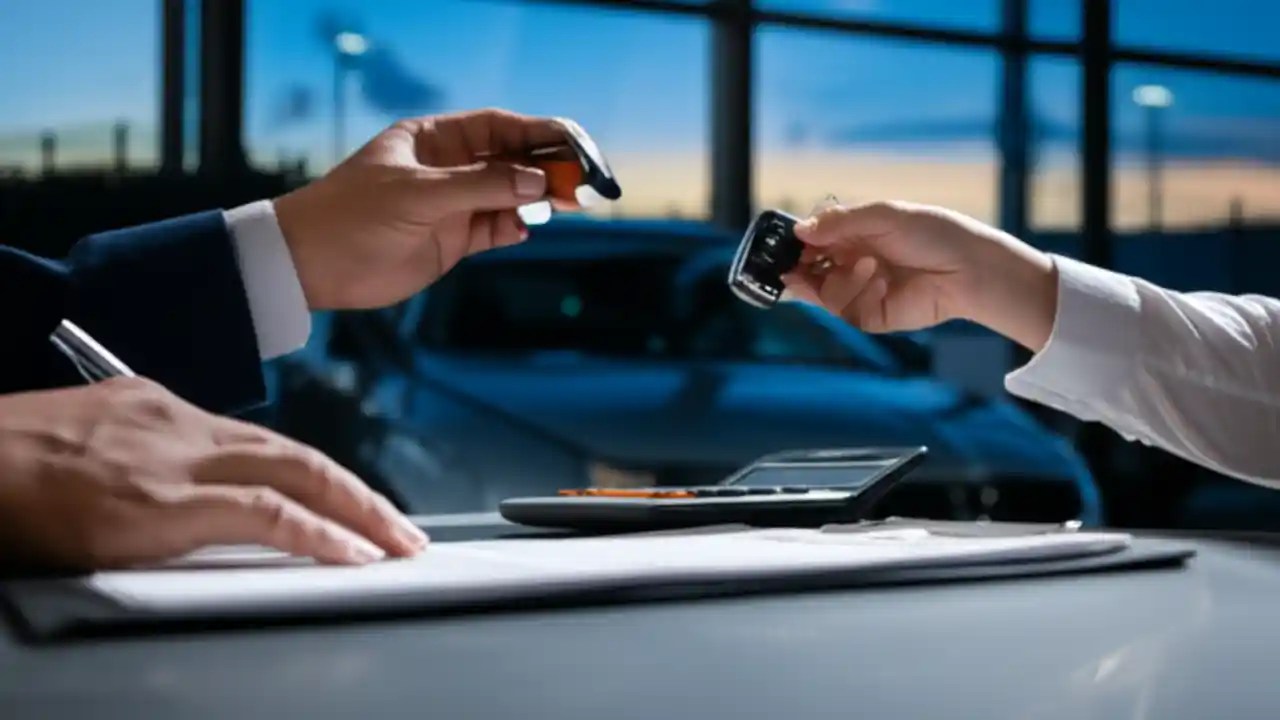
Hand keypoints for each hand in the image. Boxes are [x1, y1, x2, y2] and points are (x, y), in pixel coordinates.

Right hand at [0, 377, 426, 570]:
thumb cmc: (4, 462)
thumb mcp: (88, 443)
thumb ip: (144, 460)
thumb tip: (171, 491)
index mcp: (163, 410)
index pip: (264, 443)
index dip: (318, 476)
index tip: (352, 503)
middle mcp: (181, 423)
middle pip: (296, 454)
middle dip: (358, 494)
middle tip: (402, 528)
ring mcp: (174, 459)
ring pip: (297, 475)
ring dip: (358, 514)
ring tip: (397, 546)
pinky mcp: (160, 502)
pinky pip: (265, 514)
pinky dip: (318, 533)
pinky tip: (351, 555)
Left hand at [274, 108, 576, 309]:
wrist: (312, 266)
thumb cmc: (352, 216)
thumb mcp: (418, 194)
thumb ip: (479, 186)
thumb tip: (536, 181)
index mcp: (433, 139)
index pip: (497, 127)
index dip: (538, 133)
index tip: (573, 143)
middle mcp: (446, 168)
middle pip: (510, 160)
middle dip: (547, 167)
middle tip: (584, 179)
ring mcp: (451, 205)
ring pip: (509, 195)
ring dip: (539, 198)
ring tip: (571, 203)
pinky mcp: (451, 240)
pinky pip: (496, 227)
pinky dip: (515, 227)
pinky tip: (528, 227)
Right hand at [782, 201, 1058, 350]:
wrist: (967, 270)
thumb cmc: (932, 233)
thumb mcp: (884, 216)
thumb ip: (839, 222)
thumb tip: (799, 230)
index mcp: (853, 235)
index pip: (810, 241)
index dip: (794, 245)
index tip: (782, 246)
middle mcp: (851, 263)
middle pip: (806, 271)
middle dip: (799, 270)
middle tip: (794, 268)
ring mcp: (858, 291)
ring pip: (821, 292)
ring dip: (840, 279)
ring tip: (869, 266)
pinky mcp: (869, 316)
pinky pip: (844, 311)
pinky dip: (859, 295)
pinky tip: (882, 283)